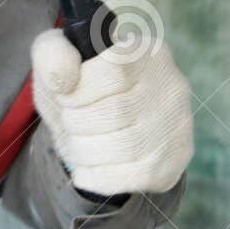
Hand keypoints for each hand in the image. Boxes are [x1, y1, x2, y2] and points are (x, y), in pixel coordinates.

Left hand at [30, 27, 193, 195]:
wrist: (109, 125)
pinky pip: (133, 176)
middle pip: (114, 113)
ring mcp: (177, 124)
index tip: (65, 96)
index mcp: (145, 51)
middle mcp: (171, 85)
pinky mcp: (174, 160)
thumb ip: (52, 55)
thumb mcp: (60, 60)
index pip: (112, 71)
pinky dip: (98, 176)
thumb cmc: (82, 86)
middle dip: (76, 123)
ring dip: (84, 150)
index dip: (77, 91)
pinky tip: (86, 169)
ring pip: (125, 147)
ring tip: (78, 143)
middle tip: (70, 122)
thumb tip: (63, 80)